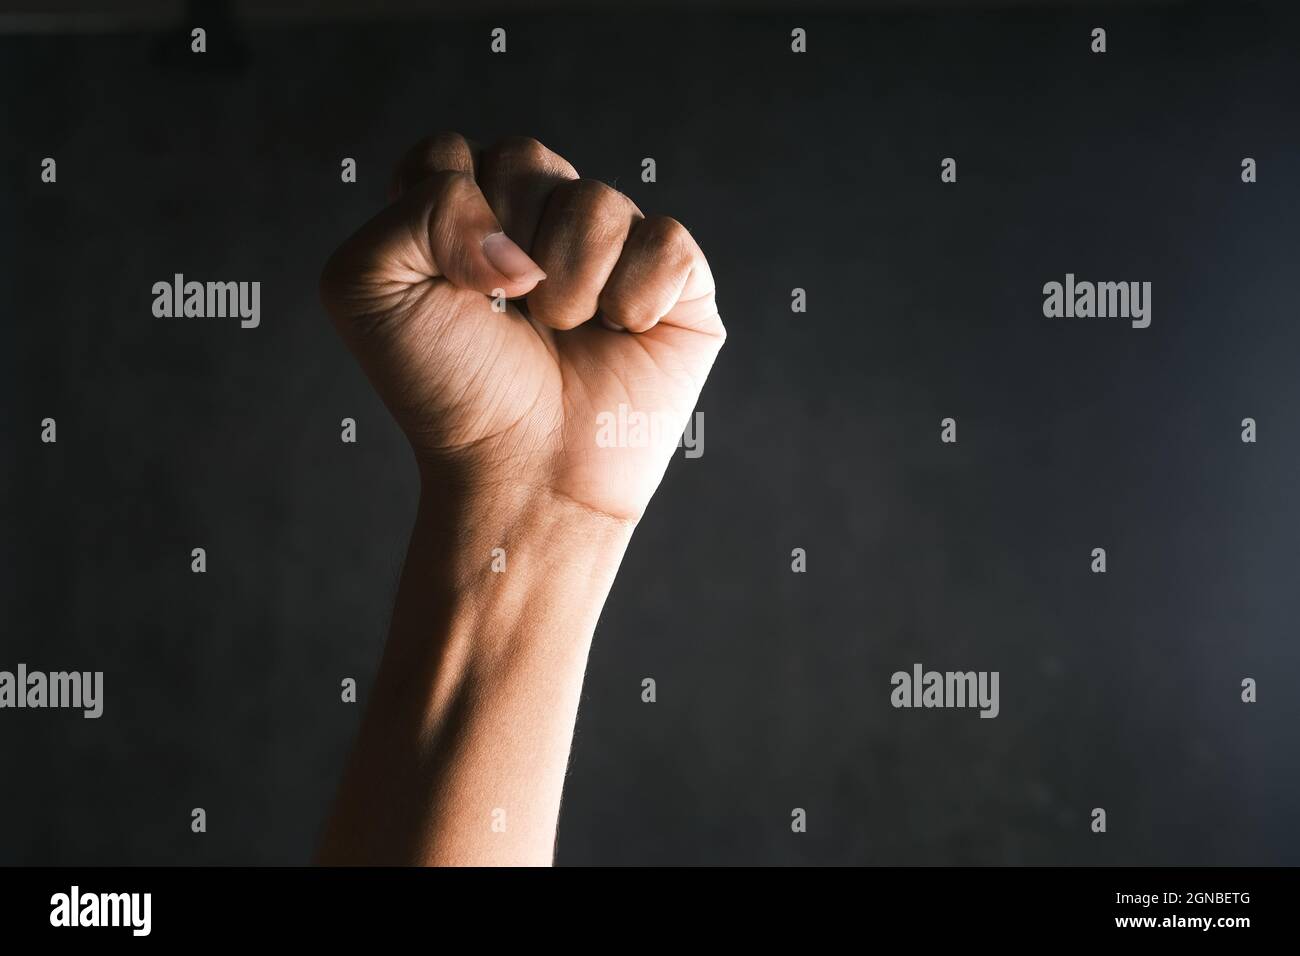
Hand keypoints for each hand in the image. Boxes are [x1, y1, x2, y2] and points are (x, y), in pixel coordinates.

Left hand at [320, 133, 724, 523]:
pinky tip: (620, 335)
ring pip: (598, 198)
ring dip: (570, 282)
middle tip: (509, 311)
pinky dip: (636, 297)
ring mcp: (611, 246)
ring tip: (562, 333)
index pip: (451, 153)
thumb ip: (410, 208)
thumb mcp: (367, 289)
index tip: (450, 285)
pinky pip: (667, 239)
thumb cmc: (451, 391)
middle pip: (526, 158)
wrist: (524, 474)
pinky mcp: (677, 282)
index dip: (448, 215)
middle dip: (508, 242)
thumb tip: (517, 239)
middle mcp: (538, 220)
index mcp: (463, 215)